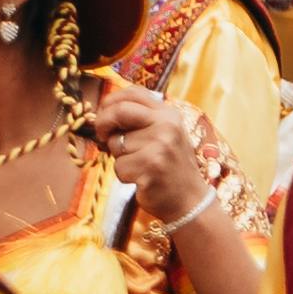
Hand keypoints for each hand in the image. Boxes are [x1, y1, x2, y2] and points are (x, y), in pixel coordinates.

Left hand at [83, 78, 221, 227]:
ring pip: (116, 143)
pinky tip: (141, 179)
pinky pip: (119, 166)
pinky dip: (124, 175)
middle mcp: (167, 126)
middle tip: (102, 135)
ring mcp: (160, 146)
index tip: (104, 113)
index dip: (111, 101)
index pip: (134, 93)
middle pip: (120, 111)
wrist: (190, 200)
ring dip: (119, 157)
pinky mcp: (151, 167)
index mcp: (169, 114)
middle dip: (103, 122)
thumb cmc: (170, 167)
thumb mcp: (165, 135)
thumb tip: (104, 114)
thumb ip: (141, 121)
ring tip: (139, 166)